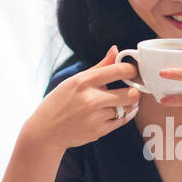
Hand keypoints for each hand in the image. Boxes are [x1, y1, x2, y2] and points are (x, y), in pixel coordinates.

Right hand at [24, 46, 140, 150]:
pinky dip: (124, 115)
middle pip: (129, 94)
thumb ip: (99, 66)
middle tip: (133, 88)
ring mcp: (94, 117)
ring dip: (130, 104)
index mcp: (83, 82)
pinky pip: (121, 121)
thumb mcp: (74, 81)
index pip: (117, 70)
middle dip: (135, 91)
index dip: (131, 70)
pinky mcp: (98, 131)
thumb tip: (115, 50)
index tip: (132, 71)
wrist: (45, 131)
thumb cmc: (59, 102)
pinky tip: (120, 111)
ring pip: (126, 109)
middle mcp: (89, 99)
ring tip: (125, 100)